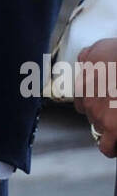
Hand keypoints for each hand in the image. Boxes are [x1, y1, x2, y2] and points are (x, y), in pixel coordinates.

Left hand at [74, 38, 116, 157]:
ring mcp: (98, 114)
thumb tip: (84, 58)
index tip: (105, 102)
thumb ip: (88, 56)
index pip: (82, 100)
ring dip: (109, 126)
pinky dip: (111, 148)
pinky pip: (107, 147)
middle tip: (115, 109)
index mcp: (83, 82)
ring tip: (116, 120)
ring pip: (99, 128)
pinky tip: (116, 145)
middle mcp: (86, 100)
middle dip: (104, 113)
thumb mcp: (98, 47)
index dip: (96, 102)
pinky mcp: (112, 127)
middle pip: (92, 115)